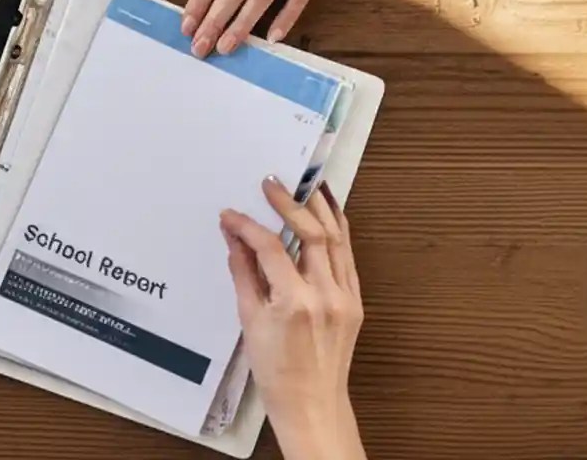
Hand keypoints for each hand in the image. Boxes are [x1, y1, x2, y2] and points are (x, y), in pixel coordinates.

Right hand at [221, 178, 365, 459]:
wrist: (312, 404)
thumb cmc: (276, 372)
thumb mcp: (249, 322)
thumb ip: (243, 274)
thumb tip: (233, 238)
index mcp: (294, 302)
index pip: (269, 247)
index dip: (247, 225)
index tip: (231, 215)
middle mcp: (325, 295)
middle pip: (311, 232)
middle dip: (289, 203)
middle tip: (271, 183)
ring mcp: (345, 297)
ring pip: (337, 238)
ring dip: (321, 208)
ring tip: (308, 184)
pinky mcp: (355, 301)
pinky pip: (348, 256)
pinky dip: (338, 231)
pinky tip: (328, 214)